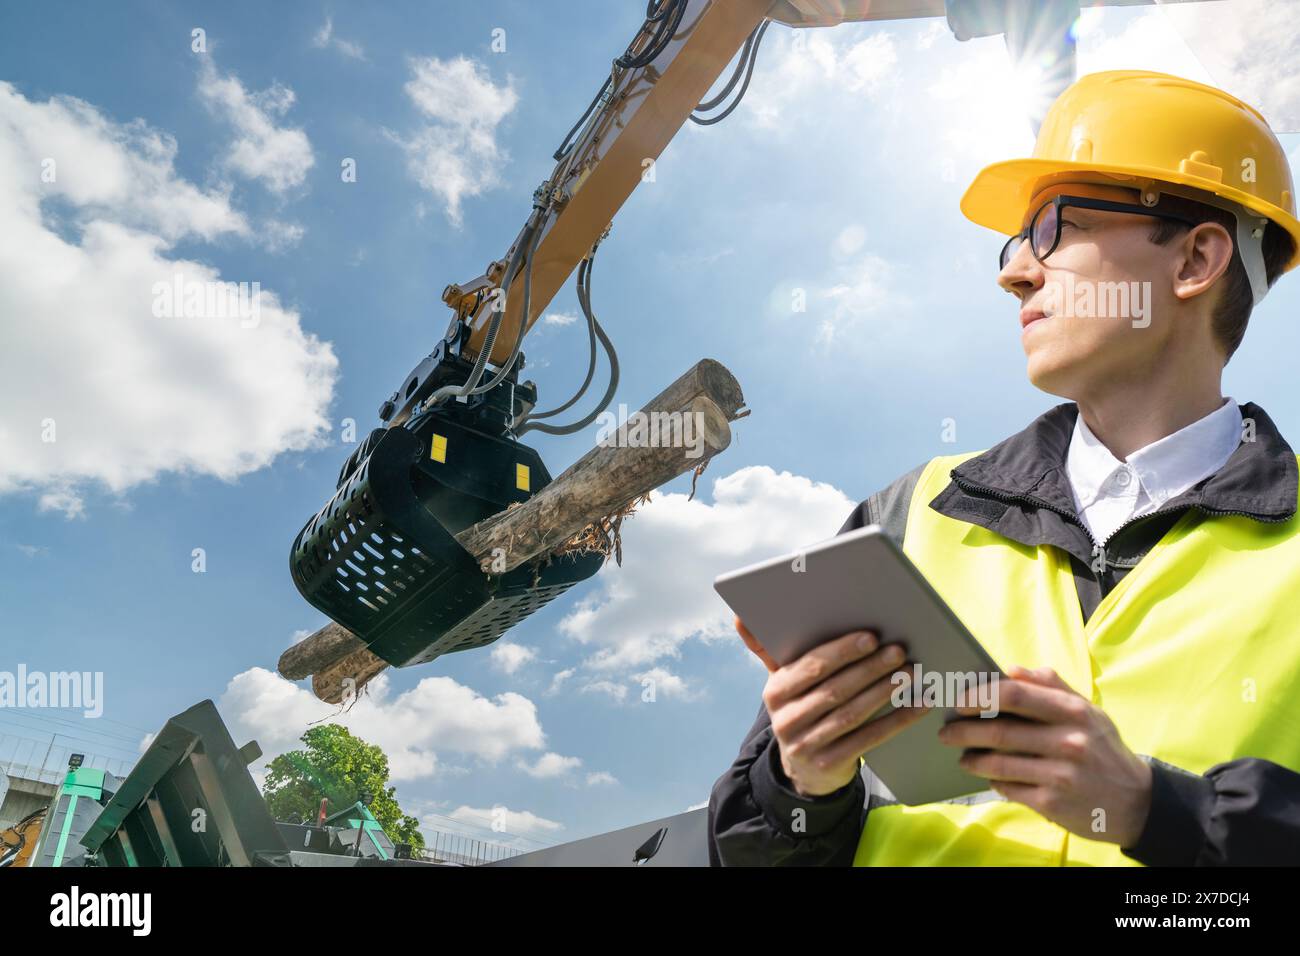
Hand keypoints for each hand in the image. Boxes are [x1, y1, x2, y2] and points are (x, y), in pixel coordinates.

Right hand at [736, 616, 931, 797]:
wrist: (803, 769)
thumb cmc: (800, 710)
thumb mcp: (783, 683)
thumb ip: (768, 649)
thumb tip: (738, 616)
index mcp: (775, 692)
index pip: (810, 667)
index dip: (841, 651)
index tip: (870, 637)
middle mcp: (786, 720)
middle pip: (834, 689)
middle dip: (868, 668)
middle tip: (898, 651)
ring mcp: (807, 745)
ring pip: (852, 714)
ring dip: (884, 692)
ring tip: (909, 673)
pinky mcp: (830, 764)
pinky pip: (868, 739)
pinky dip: (896, 721)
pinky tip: (916, 706)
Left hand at [937, 665, 1152, 846]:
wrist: (1136, 802)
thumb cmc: (1103, 748)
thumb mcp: (1087, 711)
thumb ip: (1051, 686)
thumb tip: (1010, 669)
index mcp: (1073, 711)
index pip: (1013, 694)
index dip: (978, 696)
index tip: (958, 700)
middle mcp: (1068, 741)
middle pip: (999, 732)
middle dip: (963, 731)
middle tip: (945, 732)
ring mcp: (1060, 774)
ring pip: (998, 764)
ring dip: (972, 760)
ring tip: (962, 757)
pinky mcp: (1053, 803)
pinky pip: (1009, 789)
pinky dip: (994, 782)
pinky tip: (989, 777)